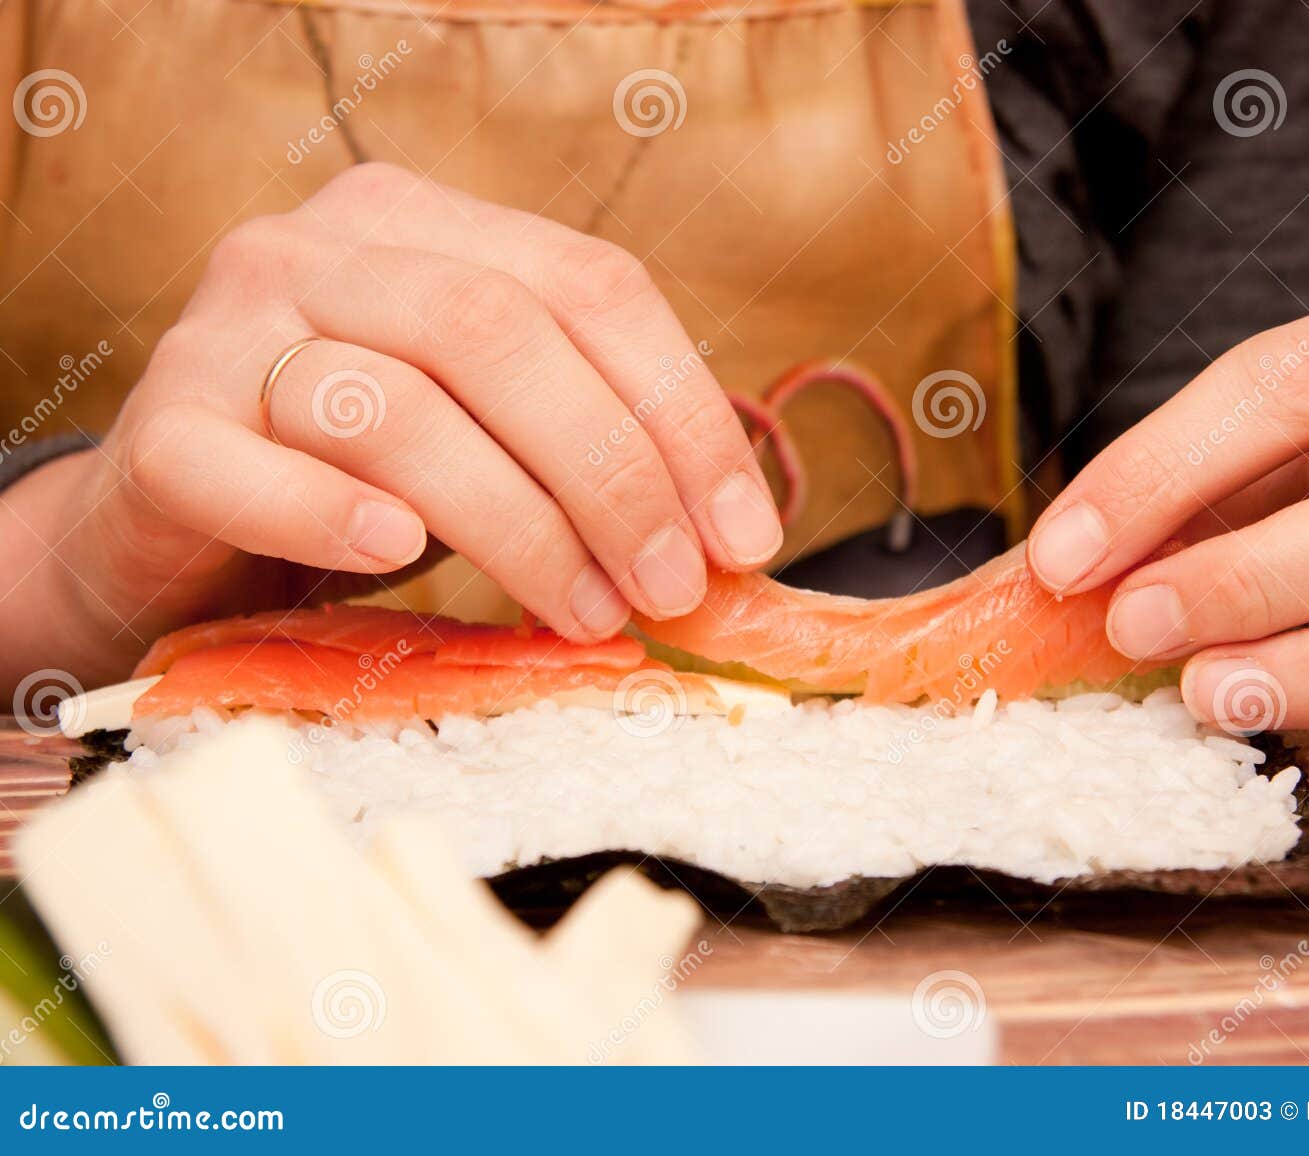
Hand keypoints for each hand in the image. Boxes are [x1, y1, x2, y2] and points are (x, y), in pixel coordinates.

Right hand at [34, 164, 779, 680]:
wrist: (177, 537)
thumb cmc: (359, 484)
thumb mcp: (490, 439)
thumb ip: (585, 447)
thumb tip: (728, 536)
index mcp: (423, 225)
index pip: (590, 284)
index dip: (683, 410)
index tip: (744, 534)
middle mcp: (319, 250)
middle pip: (499, 331)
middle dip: (613, 473)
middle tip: (672, 586)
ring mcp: (225, 331)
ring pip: (396, 405)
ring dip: (517, 523)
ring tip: (588, 611)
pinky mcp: (159, 434)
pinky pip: (253, 468)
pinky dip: (336, 516)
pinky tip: (402, 558)